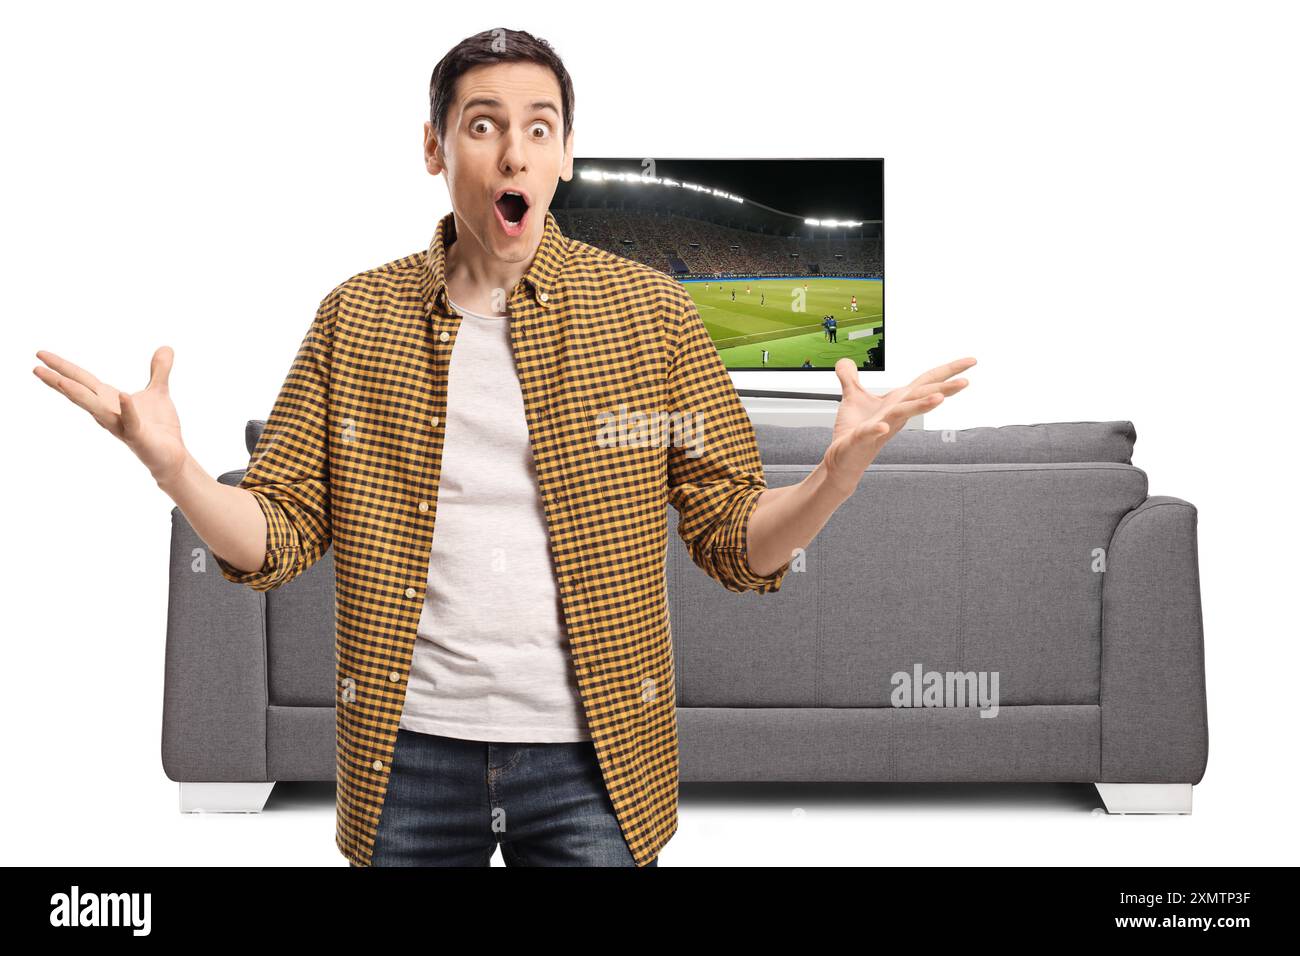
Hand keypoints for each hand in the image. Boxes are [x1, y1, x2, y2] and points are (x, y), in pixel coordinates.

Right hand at [33, 346, 189, 485]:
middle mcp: (108, 412)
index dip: (62, 367)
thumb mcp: (159, 392)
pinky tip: (123, 394)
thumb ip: (159, 371)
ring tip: (62, 381)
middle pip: (80, 393)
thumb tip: (166, 347)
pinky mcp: (138, 436)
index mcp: (109, 399)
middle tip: (35, 368)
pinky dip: (127, 409)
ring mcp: (120, 426)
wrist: (172, 456)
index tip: (40, 354)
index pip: (82, 379)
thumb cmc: (160, 427)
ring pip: (96, 409)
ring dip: (79, 396)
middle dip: (58, 381)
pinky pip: (131, 422)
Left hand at [821, 355, 975, 498]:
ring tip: (939, 397)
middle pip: (922, 396)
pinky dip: (877, 429)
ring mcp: (880, 426)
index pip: (927, 381)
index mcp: (897, 400)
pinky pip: (871, 433)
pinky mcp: (862, 438)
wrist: (843, 459)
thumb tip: (846, 361)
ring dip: (921, 405)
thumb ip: (850, 378)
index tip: (971, 361)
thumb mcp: (851, 398)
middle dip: (943, 388)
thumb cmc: (853, 431)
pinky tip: (882, 427)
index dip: (949, 370)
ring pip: (903, 413)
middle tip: (965, 381)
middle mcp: (894, 412)